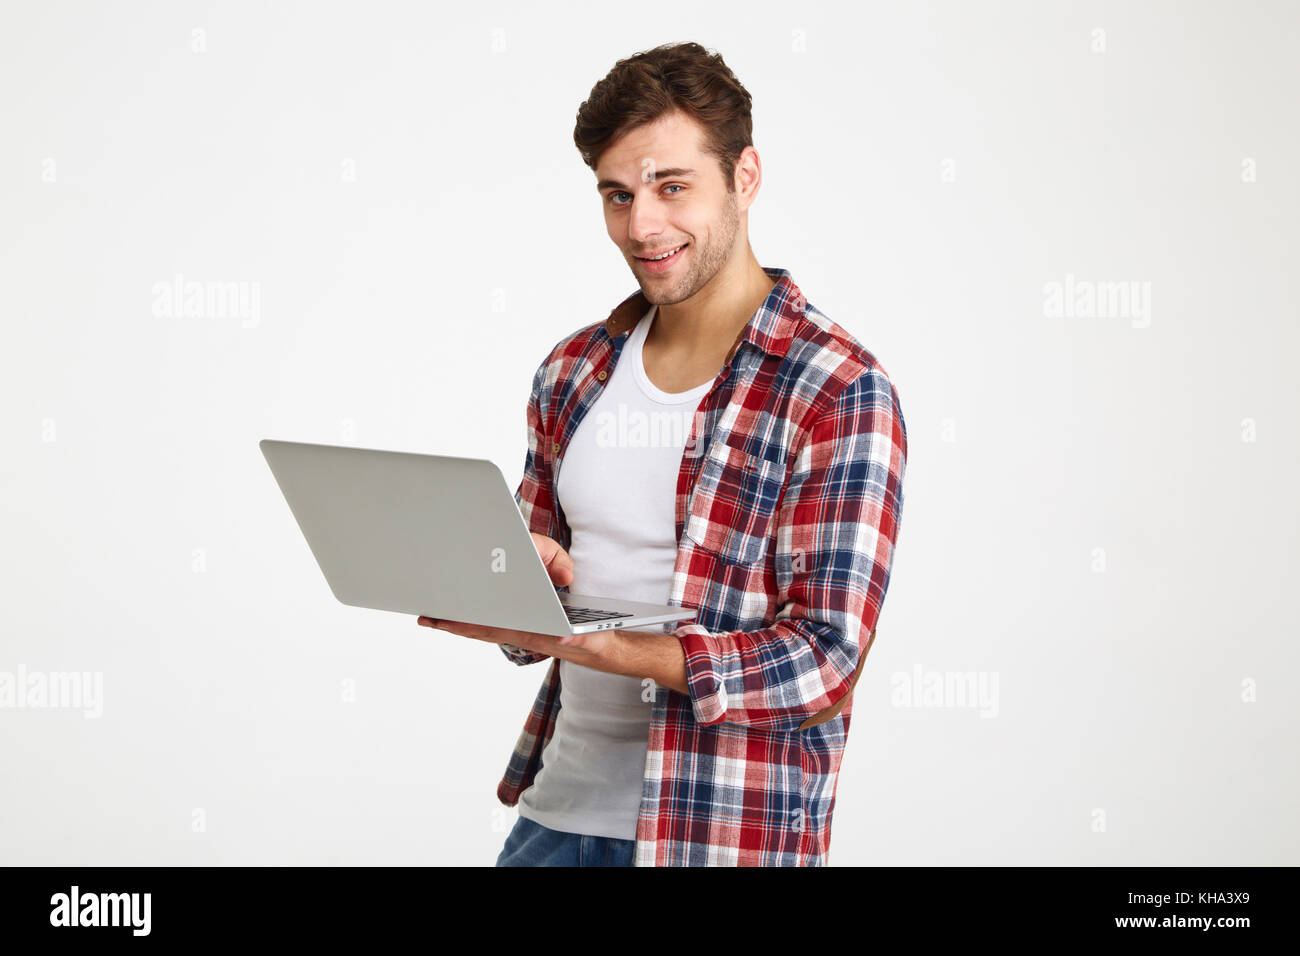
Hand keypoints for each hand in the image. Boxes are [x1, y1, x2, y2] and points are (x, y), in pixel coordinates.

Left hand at [416, 531, 619, 660]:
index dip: (466, 624)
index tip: (443, 619)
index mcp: (533, 633)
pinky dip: (478, 621)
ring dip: (461, 622)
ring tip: (437, 615)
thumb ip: (583, 638)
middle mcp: (523, 633)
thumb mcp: (595, 639)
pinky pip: (497, 625)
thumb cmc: (598, 642)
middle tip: (425, 617)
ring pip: (485, 628)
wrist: (605, 653)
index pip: (492, 628)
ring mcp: (525, 632)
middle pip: (480, 629)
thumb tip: (565, 634)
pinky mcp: (530, 628)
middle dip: (452, 624)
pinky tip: (470, 614)